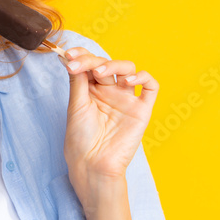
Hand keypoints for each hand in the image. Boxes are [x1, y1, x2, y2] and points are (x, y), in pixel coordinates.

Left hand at [59, 46, 158, 202]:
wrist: (92, 164)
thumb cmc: (80, 140)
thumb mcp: (75, 106)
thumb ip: (78, 81)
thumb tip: (71, 56)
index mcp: (91, 91)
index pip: (91, 64)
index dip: (82, 55)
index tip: (68, 54)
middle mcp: (109, 92)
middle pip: (107, 64)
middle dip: (92, 60)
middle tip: (78, 64)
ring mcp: (126, 99)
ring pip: (128, 69)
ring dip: (114, 64)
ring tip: (100, 73)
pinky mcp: (141, 110)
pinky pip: (151, 87)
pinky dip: (143, 77)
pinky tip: (128, 81)